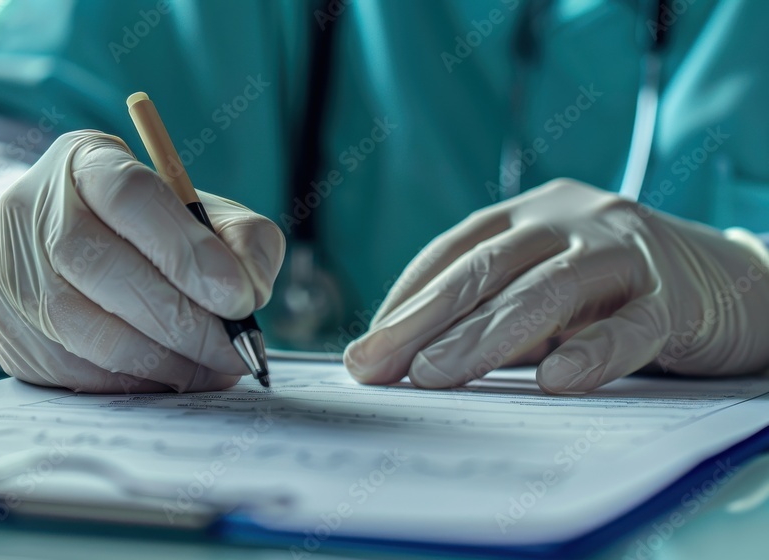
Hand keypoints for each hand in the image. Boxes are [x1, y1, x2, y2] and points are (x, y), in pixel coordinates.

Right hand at [0, 131, 284, 392]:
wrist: (64, 251)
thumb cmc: (146, 230)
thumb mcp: (200, 214)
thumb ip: (241, 238)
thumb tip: (251, 289)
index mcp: (86, 162)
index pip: (132, 196)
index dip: (187, 250)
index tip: (238, 297)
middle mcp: (33, 210)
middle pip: (100, 265)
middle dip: (181, 319)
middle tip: (233, 349)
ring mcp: (10, 272)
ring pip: (82, 326)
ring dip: (159, 359)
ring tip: (210, 368)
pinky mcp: (7, 330)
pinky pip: (71, 368)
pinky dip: (132, 381)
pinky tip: (170, 377)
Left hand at [344, 179, 768, 393]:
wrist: (735, 284)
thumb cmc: (617, 292)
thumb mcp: (546, 289)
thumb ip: (493, 311)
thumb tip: (405, 360)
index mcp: (533, 213)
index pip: (454, 250)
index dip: (405, 297)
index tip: (366, 345)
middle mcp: (572, 219)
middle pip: (485, 268)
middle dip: (422, 320)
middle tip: (375, 364)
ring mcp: (624, 252)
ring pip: (545, 292)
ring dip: (483, 336)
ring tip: (433, 374)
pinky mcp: (675, 298)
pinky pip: (630, 327)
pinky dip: (590, 352)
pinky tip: (554, 379)